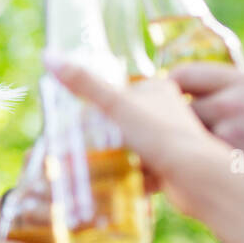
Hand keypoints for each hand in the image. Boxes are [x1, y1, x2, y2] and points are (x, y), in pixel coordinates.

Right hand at [44, 59, 223, 214]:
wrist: (195, 177)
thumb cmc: (160, 134)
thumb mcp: (116, 105)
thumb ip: (84, 83)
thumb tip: (48, 55)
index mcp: (159, 90)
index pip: (121, 91)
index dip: (98, 105)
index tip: (77, 118)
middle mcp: (168, 113)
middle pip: (126, 122)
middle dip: (105, 136)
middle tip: (80, 147)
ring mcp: (171, 142)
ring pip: (134, 148)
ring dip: (116, 159)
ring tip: (91, 168)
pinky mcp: (172, 169)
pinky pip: (144, 171)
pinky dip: (130, 179)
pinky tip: (113, 187)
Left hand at [171, 64, 243, 206]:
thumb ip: (237, 91)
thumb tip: (199, 95)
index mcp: (242, 82)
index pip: (183, 75)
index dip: (169, 89)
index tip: (167, 100)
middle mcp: (230, 104)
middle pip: (177, 110)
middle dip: (173, 124)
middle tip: (172, 135)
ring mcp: (226, 138)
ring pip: (182, 141)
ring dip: (181, 150)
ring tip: (185, 161)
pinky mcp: (226, 168)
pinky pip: (192, 168)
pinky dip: (189, 173)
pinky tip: (197, 179)